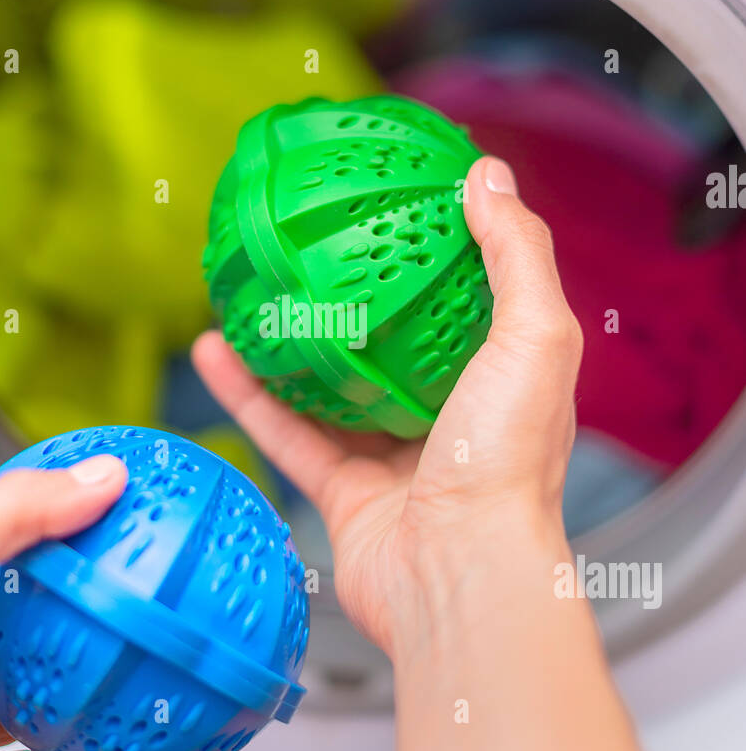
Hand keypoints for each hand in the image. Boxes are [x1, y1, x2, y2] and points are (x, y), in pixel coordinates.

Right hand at [193, 156, 582, 655]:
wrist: (459, 574)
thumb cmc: (507, 464)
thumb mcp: (535, 337)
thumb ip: (517, 255)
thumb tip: (488, 176)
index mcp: (502, 377)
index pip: (471, 302)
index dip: (439, 253)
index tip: (398, 203)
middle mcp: (451, 416)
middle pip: (394, 344)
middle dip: (355, 298)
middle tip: (314, 246)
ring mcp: (395, 456)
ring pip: (331, 388)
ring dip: (289, 342)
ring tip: (250, 289)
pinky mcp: (344, 492)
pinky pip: (288, 432)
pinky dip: (249, 394)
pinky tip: (215, 352)